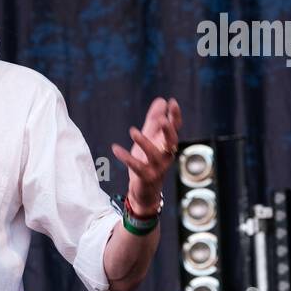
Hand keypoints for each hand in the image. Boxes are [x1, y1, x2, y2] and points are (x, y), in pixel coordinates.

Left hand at [112, 97, 182, 213]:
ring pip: (154, 154)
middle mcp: (166, 155)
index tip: (172, 102)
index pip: (175, 128)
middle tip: (163, 120)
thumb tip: (161, 100)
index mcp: (167, 144)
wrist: (144, 190)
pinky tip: (115, 148)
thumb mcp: (150, 138)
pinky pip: (137, 167)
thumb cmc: (148, 161)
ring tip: (133, 131)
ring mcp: (158, 167)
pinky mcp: (147, 177)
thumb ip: (154, 121)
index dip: (175, 116)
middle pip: (172, 141)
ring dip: (144, 142)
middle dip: (169, 131)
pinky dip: (126, 157)